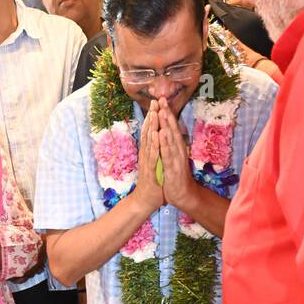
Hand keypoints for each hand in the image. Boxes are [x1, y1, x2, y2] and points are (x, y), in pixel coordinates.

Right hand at [131, 105, 164, 220]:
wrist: (144, 201)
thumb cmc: (151, 183)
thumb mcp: (155, 165)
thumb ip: (156, 154)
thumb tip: (159, 143)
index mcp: (148, 152)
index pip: (150, 132)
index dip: (153, 118)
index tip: (157, 104)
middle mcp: (146, 154)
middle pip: (148, 132)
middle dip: (152, 117)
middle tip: (154, 101)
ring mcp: (146, 161)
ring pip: (149, 141)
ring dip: (152, 127)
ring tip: (154, 112)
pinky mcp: (149, 170)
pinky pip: (153, 155)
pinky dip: (154, 144)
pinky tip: (156, 134)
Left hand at [157, 98, 195, 213]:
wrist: (184, 196)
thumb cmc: (176, 178)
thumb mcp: (173, 160)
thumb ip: (171, 147)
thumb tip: (168, 134)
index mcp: (177, 148)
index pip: (172, 128)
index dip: (167, 114)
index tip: (161, 101)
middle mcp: (178, 150)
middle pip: (172, 129)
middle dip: (166, 114)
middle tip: (162, 99)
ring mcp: (177, 159)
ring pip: (171, 139)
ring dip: (166, 125)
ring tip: (161, 111)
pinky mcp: (173, 168)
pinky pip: (168, 154)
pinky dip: (165, 143)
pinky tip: (162, 134)